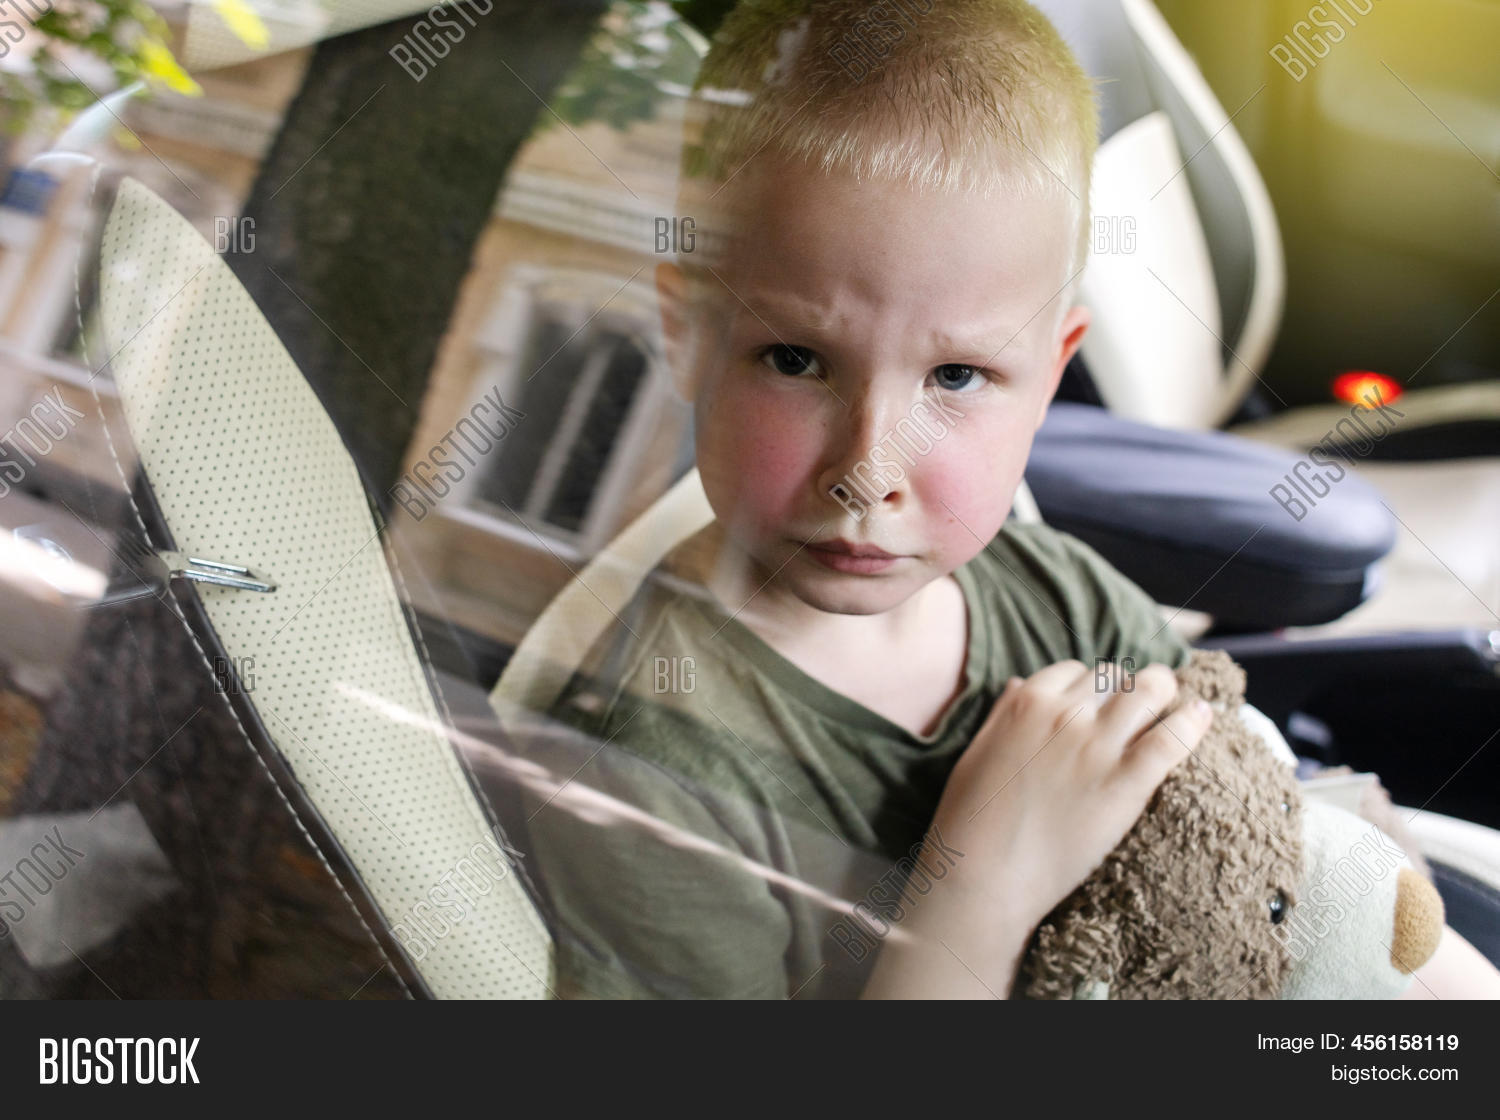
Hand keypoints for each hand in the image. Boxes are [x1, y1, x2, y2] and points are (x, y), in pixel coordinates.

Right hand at [864, 659, 1210, 997]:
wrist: (986, 875)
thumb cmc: (970, 818)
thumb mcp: (977, 751)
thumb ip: (1002, 713)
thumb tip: (1019, 683)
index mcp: (1027, 702)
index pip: (1073, 670)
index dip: (1089, 684)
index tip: (1096, 702)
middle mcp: (1066, 714)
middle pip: (1114, 677)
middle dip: (1126, 686)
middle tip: (1138, 703)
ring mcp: (1099, 747)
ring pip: (1149, 692)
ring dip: (1163, 690)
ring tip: (1175, 698)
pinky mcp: (1128, 782)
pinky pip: (1172, 738)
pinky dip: (1192, 721)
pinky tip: (1202, 715)